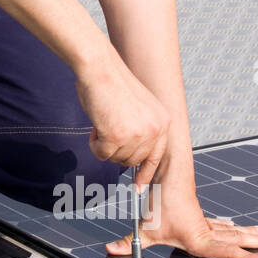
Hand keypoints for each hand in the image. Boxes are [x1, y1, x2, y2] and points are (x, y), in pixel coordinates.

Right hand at [75, 55, 170, 191]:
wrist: (100, 69)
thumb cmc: (112, 83)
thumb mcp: (138, 106)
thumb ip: (141, 128)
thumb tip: (131, 153)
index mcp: (163, 121)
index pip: (157, 156)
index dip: (146, 173)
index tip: (139, 188)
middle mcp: (155, 130)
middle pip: (131, 160)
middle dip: (116, 151)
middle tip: (106, 130)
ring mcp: (137, 135)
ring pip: (115, 159)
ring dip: (104, 145)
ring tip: (102, 122)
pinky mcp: (117, 138)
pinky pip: (101, 154)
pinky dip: (94, 143)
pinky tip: (95, 126)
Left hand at [106, 206, 257, 257]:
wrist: (166, 177)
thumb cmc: (157, 206)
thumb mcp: (143, 229)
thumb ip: (128, 243)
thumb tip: (109, 251)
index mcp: (198, 239)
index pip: (227, 251)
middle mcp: (206, 231)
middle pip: (236, 239)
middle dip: (257, 244)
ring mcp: (206, 223)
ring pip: (232, 230)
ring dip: (250, 234)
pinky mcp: (202, 217)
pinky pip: (223, 225)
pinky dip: (235, 227)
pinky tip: (241, 227)